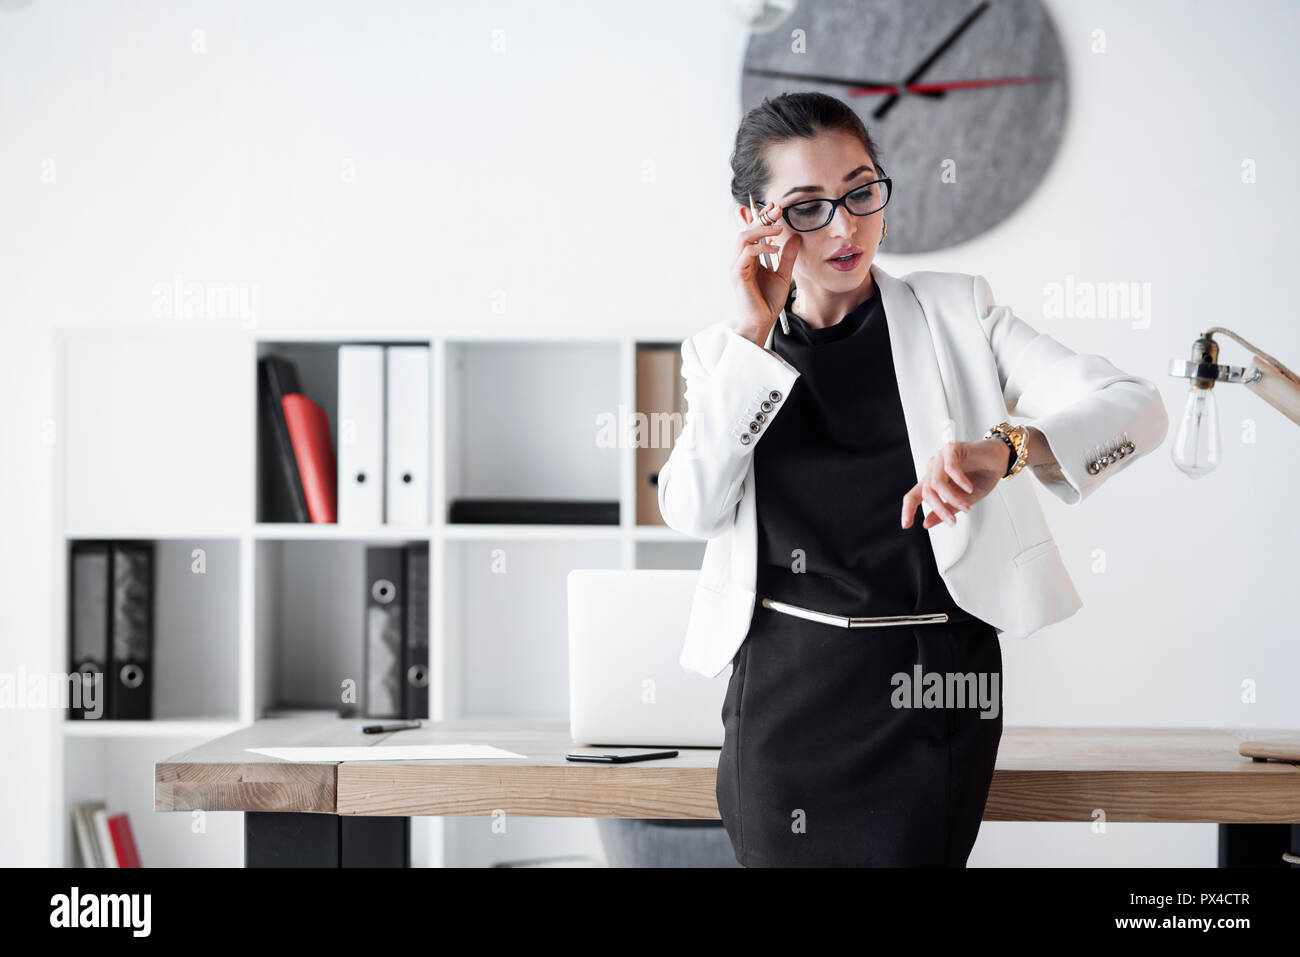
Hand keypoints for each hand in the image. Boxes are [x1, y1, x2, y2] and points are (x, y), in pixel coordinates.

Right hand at [732, 202, 801, 345]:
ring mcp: (737, 266)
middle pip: (746, 230)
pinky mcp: (738, 274)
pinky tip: (776, 247)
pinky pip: (747, 252)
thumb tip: (795, 236)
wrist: (761, 323)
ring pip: (743, 237)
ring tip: (779, 228)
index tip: (777, 208)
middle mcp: (740, 260)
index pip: (752, 232)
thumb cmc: (768, 302)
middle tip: (779, 209)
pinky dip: (761, 246)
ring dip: (761, 228)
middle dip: (762, 217)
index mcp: (749, 259)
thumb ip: (788, 256)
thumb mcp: (783, 274)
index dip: (762, 217)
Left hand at [900, 438, 1008, 529]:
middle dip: (939, 510)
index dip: (907, 510)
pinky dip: (959, 480)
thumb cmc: (981, 477)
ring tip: (967, 507)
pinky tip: (969, 488)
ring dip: (952, 498)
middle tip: (953, 521)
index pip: (913, 496)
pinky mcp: (952, 449)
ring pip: (937, 482)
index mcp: (932, 481)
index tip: (906, 525)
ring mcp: (941, 458)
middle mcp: (933, 469)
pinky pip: (950, 467)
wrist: (1000, 459)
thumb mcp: (964, 500)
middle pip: (927, 492)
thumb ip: (946, 509)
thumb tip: (926, 523)